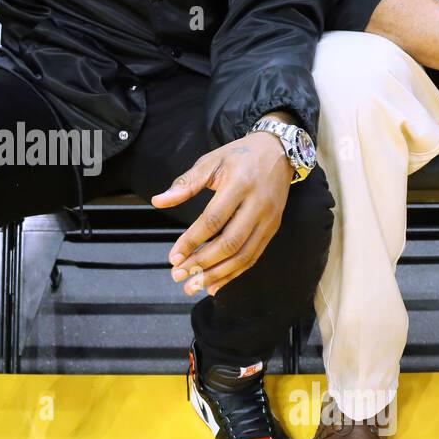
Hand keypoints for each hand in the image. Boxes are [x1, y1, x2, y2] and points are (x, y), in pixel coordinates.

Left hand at [151, 132, 293, 296]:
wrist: (279, 151)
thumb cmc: (240, 156)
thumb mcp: (211, 162)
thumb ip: (185, 183)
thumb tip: (158, 201)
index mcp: (239, 185)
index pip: (213, 220)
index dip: (192, 241)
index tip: (173, 257)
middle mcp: (257, 205)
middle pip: (229, 243)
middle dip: (202, 263)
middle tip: (179, 276)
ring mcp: (268, 219)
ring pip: (243, 255)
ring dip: (217, 275)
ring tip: (193, 286)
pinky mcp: (273, 228)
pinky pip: (253, 257)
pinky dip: (234, 274)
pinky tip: (215, 285)